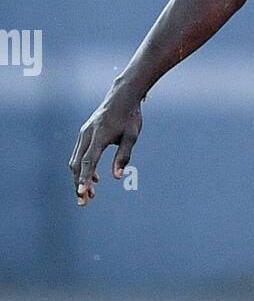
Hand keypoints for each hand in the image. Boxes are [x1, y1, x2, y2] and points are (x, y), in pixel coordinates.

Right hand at [69, 88, 142, 204]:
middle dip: (79, 184)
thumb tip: (117, 177)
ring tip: (91, 195)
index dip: (85, 179)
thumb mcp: (131, 136)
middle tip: (84, 203)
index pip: (89, 161)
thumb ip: (124, 156)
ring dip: (81, 178)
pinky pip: (80, 155)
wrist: (122, 97)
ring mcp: (83, 134)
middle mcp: (87, 135)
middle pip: (78, 164)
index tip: (82, 193)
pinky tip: (95, 179)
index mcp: (99, 135)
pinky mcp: (84, 135)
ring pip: (76, 161)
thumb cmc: (130, 117)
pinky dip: (84, 169)